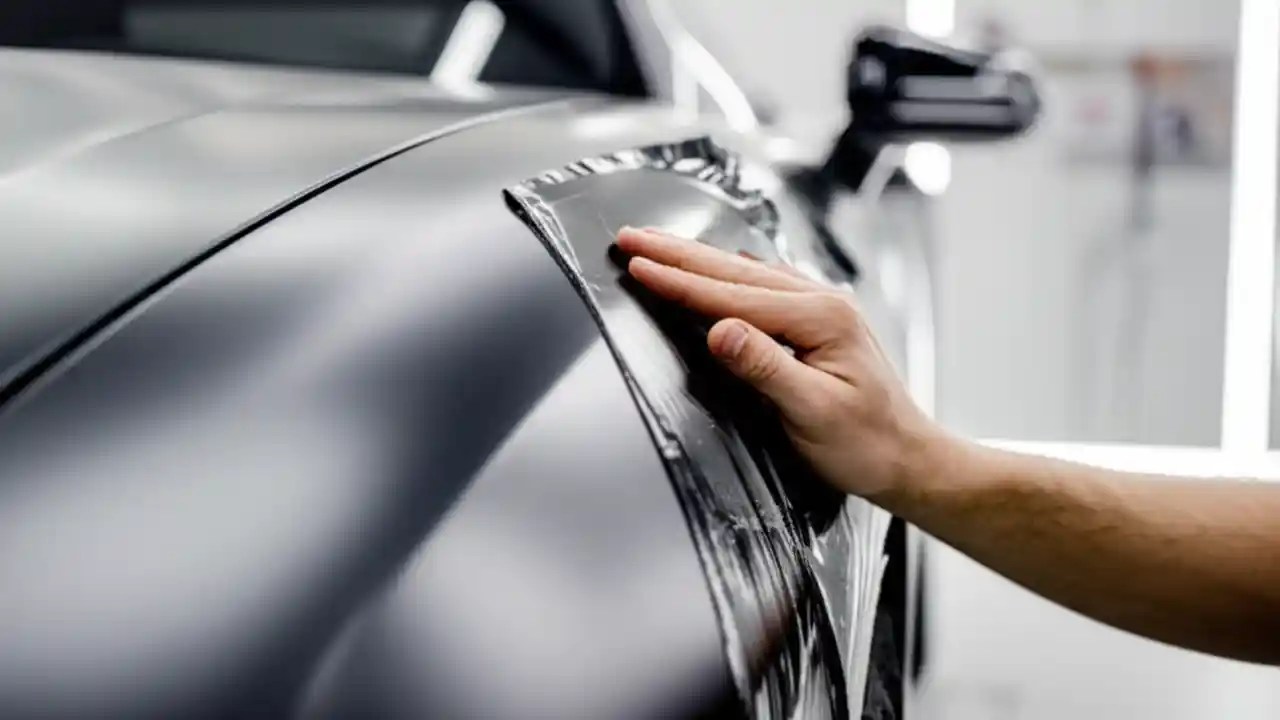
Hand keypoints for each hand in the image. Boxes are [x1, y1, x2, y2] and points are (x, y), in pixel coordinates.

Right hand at [616, 227, 948, 501]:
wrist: (910, 458)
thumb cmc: (866, 444)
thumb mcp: (813, 413)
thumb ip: (765, 368)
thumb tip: (719, 331)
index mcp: (819, 319)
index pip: (730, 296)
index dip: (678, 281)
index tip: (637, 264)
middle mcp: (821, 302)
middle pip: (733, 270)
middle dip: (677, 253)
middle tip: (630, 236)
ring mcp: (822, 308)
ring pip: (745, 272)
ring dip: (697, 258)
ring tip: (658, 244)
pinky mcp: (818, 321)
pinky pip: (762, 284)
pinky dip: (726, 274)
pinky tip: (714, 266)